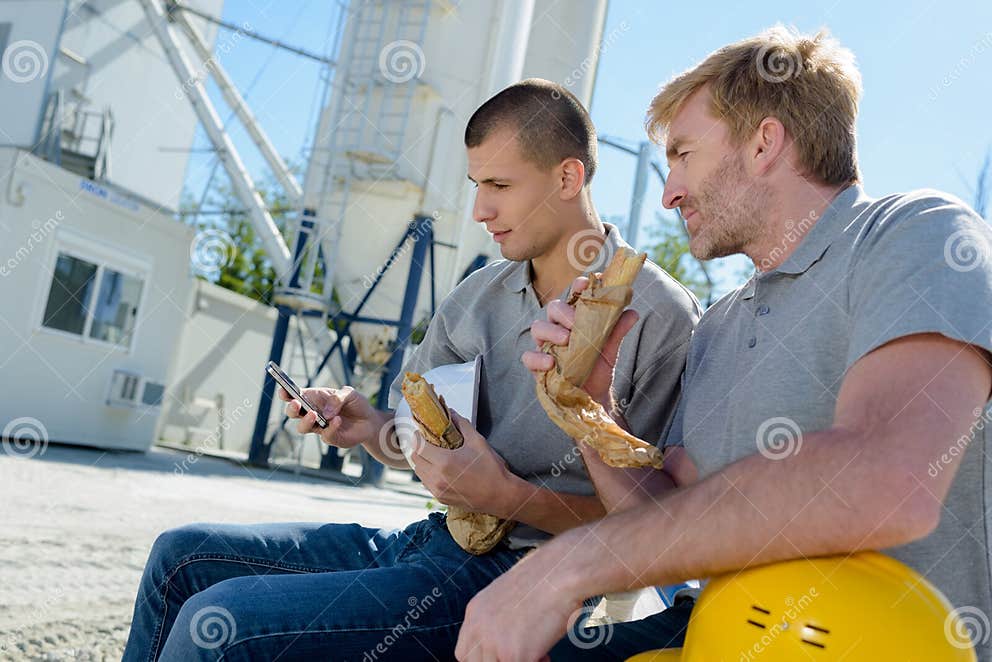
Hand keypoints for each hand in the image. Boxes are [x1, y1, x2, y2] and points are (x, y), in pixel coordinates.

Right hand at [277, 385, 378, 448]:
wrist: (370, 421)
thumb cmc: (356, 404)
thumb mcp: (350, 394)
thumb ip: (338, 398)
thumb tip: (326, 412)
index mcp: (314, 398)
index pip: (294, 395)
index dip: (285, 393)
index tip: (283, 390)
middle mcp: (312, 413)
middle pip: (293, 413)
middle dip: (291, 408)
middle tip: (296, 404)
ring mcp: (319, 427)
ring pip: (302, 428)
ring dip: (306, 421)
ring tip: (315, 414)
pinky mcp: (329, 438)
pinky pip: (325, 435)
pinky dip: (331, 427)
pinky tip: (338, 420)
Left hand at [411, 410, 515, 514]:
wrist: (500, 495)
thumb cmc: (492, 470)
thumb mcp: (478, 442)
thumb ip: (462, 425)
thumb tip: (452, 414)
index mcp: (445, 462)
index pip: (419, 446)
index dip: (418, 437)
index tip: (422, 433)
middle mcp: (438, 477)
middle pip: (415, 459)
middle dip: (419, 448)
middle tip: (427, 442)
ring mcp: (438, 489)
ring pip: (419, 472)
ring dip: (422, 461)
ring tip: (432, 455)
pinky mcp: (441, 498)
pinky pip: (426, 483)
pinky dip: (427, 474)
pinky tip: (438, 468)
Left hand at [455, 547, 582, 660]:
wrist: (560, 573)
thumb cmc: (543, 581)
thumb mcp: (506, 596)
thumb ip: (495, 620)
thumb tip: (503, 640)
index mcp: (474, 613)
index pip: (463, 653)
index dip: (481, 659)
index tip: (499, 657)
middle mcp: (478, 628)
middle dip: (500, 660)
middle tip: (520, 655)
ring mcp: (494, 643)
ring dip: (519, 661)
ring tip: (537, 653)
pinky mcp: (512, 654)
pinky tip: (545, 654)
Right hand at [522, 276, 638, 405]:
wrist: (594, 394)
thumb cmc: (598, 365)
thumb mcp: (610, 348)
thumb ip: (617, 330)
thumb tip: (632, 313)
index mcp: (575, 317)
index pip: (574, 295)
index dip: (578, 286)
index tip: (584, 284)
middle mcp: (558, 326)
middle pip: (553, 308)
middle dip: (564, 313)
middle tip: (575, 324)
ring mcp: (546, 344)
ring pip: (538, 327)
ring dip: (551, 331)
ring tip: (566, 341)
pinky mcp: (537, 364)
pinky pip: (529, 357)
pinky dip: (537, 358)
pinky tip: (551, 363)